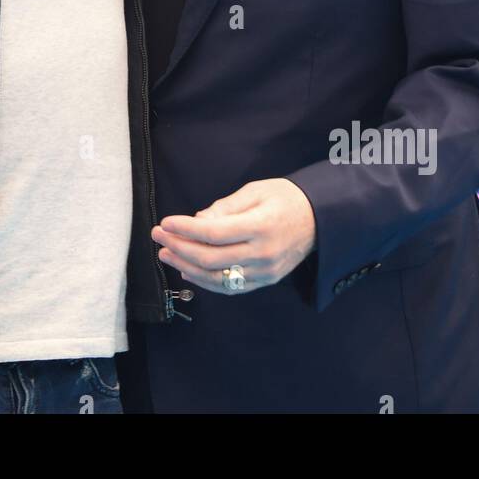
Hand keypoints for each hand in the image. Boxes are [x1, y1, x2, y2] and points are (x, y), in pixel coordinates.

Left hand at [152, 178, 316, 294]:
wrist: (320, 219)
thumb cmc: (286, 199)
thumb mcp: (255, 191)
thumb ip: (224, 207)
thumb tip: (197, 222)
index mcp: (261, 226)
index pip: (214, 233)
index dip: (185, 230)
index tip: (165, 222)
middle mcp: (263, 253)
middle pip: (211, 258)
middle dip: (179, 248)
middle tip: (158, 237)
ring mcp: (265, 271)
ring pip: (218, 278)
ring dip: (187, 268)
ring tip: (166, 255)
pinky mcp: (265, 280)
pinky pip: (231, 287)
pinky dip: (206, 282)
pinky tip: (188, 272)